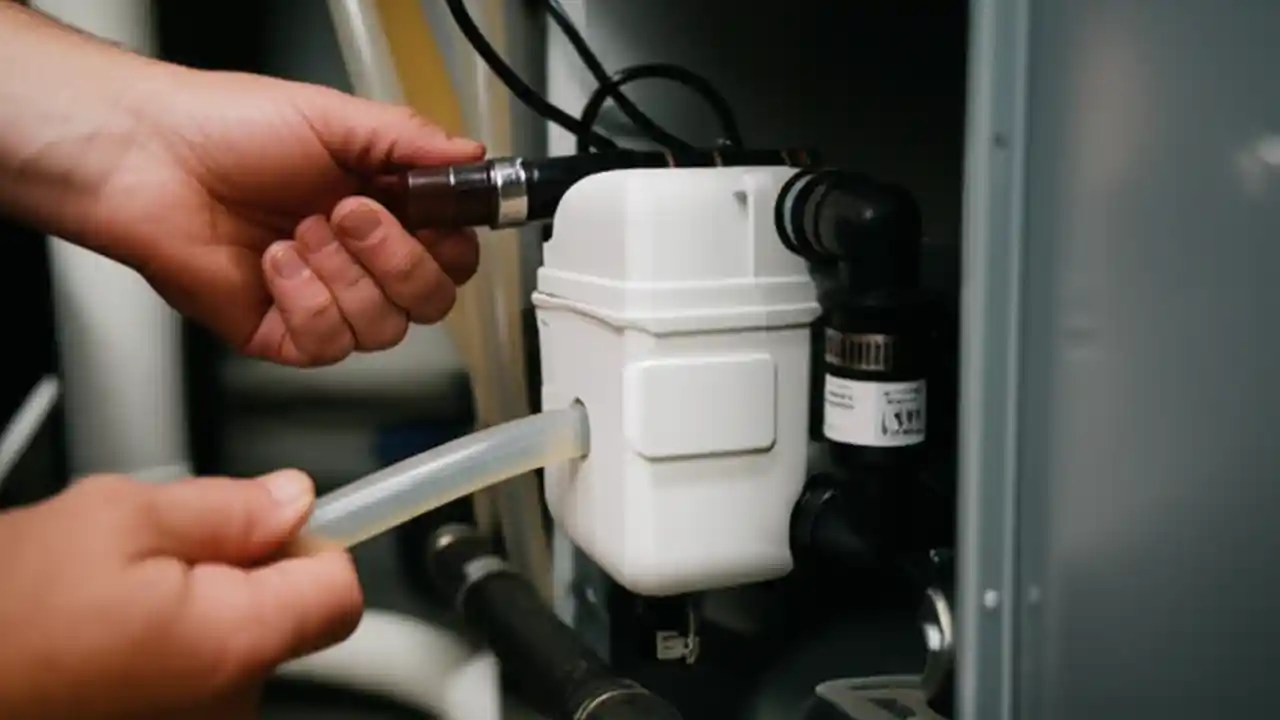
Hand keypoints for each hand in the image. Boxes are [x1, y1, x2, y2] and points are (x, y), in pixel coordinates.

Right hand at [0, 470, 362, 719]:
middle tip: (170, 552)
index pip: (342, 593)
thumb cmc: (1, 611)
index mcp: (230, 644)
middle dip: (248, 572)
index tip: (298, 520)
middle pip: (290, 617)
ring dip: (203, 610)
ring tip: (120, 597)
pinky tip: (113, 633)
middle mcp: (226, 706)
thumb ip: (226, 508)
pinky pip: (199, 678)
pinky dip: (172, 649)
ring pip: (239, 645)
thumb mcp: (117, 517)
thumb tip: (294, 499)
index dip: (320, 543)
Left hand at [98, 68, 484, 365]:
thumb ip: (410, 141)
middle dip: (397, 260)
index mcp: (382, 209)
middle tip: (350, 214)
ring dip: (344, 277)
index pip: (453, 254)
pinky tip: (274, 263)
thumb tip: (470, 158)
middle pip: (430, 301)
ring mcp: (323, 299)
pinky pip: (327, 344)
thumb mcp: (334, 118)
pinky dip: (306, 301)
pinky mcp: (283, 332)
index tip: (432, 215)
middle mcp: (358, 259)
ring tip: (298, 232)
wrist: (146, 158)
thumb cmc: (224, 129)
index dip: (451, 246)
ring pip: (383, 329)